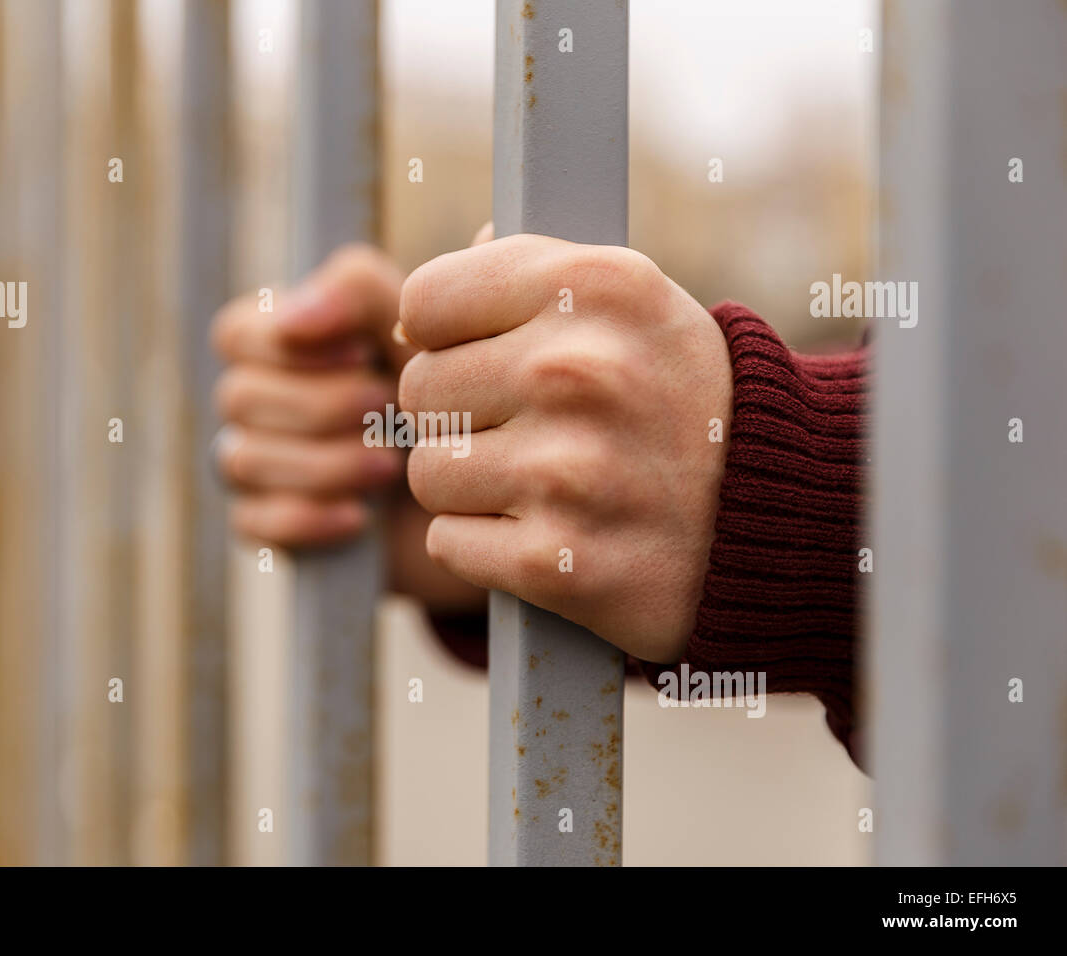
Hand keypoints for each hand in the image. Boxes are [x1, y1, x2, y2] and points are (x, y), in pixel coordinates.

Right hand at [210, 244, 409, 546]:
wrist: (475, 483)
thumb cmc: (439, 390)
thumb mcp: (412, 330)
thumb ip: (358, 295)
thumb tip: (292, 317)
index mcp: (275, 342)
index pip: (235, 333)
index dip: (287, 344)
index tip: (359, 354)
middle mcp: (253, 402)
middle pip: (240, 397)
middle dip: (320, 405)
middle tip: (385, 409)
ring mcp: (252, 464)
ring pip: (242, 459)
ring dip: (322, 462)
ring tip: (389, 465)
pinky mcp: (263, 524)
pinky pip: (253, 522)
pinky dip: (308, 518)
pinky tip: (359, 517)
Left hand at [397, 232, 732, 662]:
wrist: (773, 519)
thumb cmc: (676, 399)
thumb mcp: (629, 302)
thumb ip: (524, 276)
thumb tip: (409, 315)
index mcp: (593, 286)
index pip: (425, 301)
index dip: (446, 335)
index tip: (491, 356)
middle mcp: (578, 371)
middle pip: (419, 390)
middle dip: (460, 413)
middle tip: (530, 428)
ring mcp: (567, 473)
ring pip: (428, 471)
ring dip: (472, 485)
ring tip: (544, 482)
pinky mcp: (555, 561)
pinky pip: (449, 541)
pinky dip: (486, 545)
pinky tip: (547, 530)